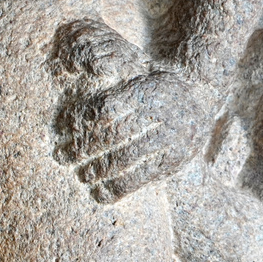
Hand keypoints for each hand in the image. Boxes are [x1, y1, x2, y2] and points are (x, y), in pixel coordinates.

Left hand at [52, 20, 210, 203]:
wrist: (200, 96)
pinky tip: (101, 194)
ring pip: (125, 157)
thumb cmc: (155, 84)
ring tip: (81, 176)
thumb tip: (92, 67)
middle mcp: (163, 111)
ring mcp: (171, 137)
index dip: (81, 120)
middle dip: (83, 148)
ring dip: (98, 170)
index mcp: (149, 88)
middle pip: (113, 134)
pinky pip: (141, 177)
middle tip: (63, 157)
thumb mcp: (136, 70)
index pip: (107, 107)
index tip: (63, 131)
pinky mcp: (175, 159)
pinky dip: (117, 187)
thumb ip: (113, 67)